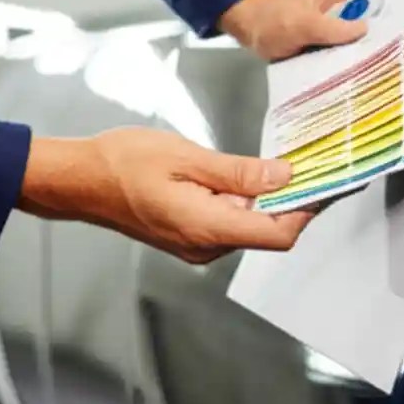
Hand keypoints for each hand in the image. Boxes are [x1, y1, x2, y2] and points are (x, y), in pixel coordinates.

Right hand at [17, 128, 315, 263]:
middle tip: (308, 161)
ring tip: (277, 161)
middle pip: (268, 232)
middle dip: (291, 199)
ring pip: (249, 227)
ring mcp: (196, 245)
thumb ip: (239, 172)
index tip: (325, 181)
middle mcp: (206, 246)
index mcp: (208, 228)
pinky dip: (243, 202)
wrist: (78, 181)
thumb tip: (284, 176)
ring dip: (266, 199)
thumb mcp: (187, 157)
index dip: (307, 210)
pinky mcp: (189, 236)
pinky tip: (244, 175)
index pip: (278, 234)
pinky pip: (229, 223)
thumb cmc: (122, 163)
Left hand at [218, 0, 382, 60]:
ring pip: (381, 13)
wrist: (251, 28)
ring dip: (397, 25)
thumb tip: (365, 31)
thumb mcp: (302, 25)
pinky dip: (379, 39)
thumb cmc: (274, 21)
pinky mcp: (342, 27)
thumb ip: (332, 28)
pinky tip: (394, 55)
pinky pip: (367, 31)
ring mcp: (347, 9)